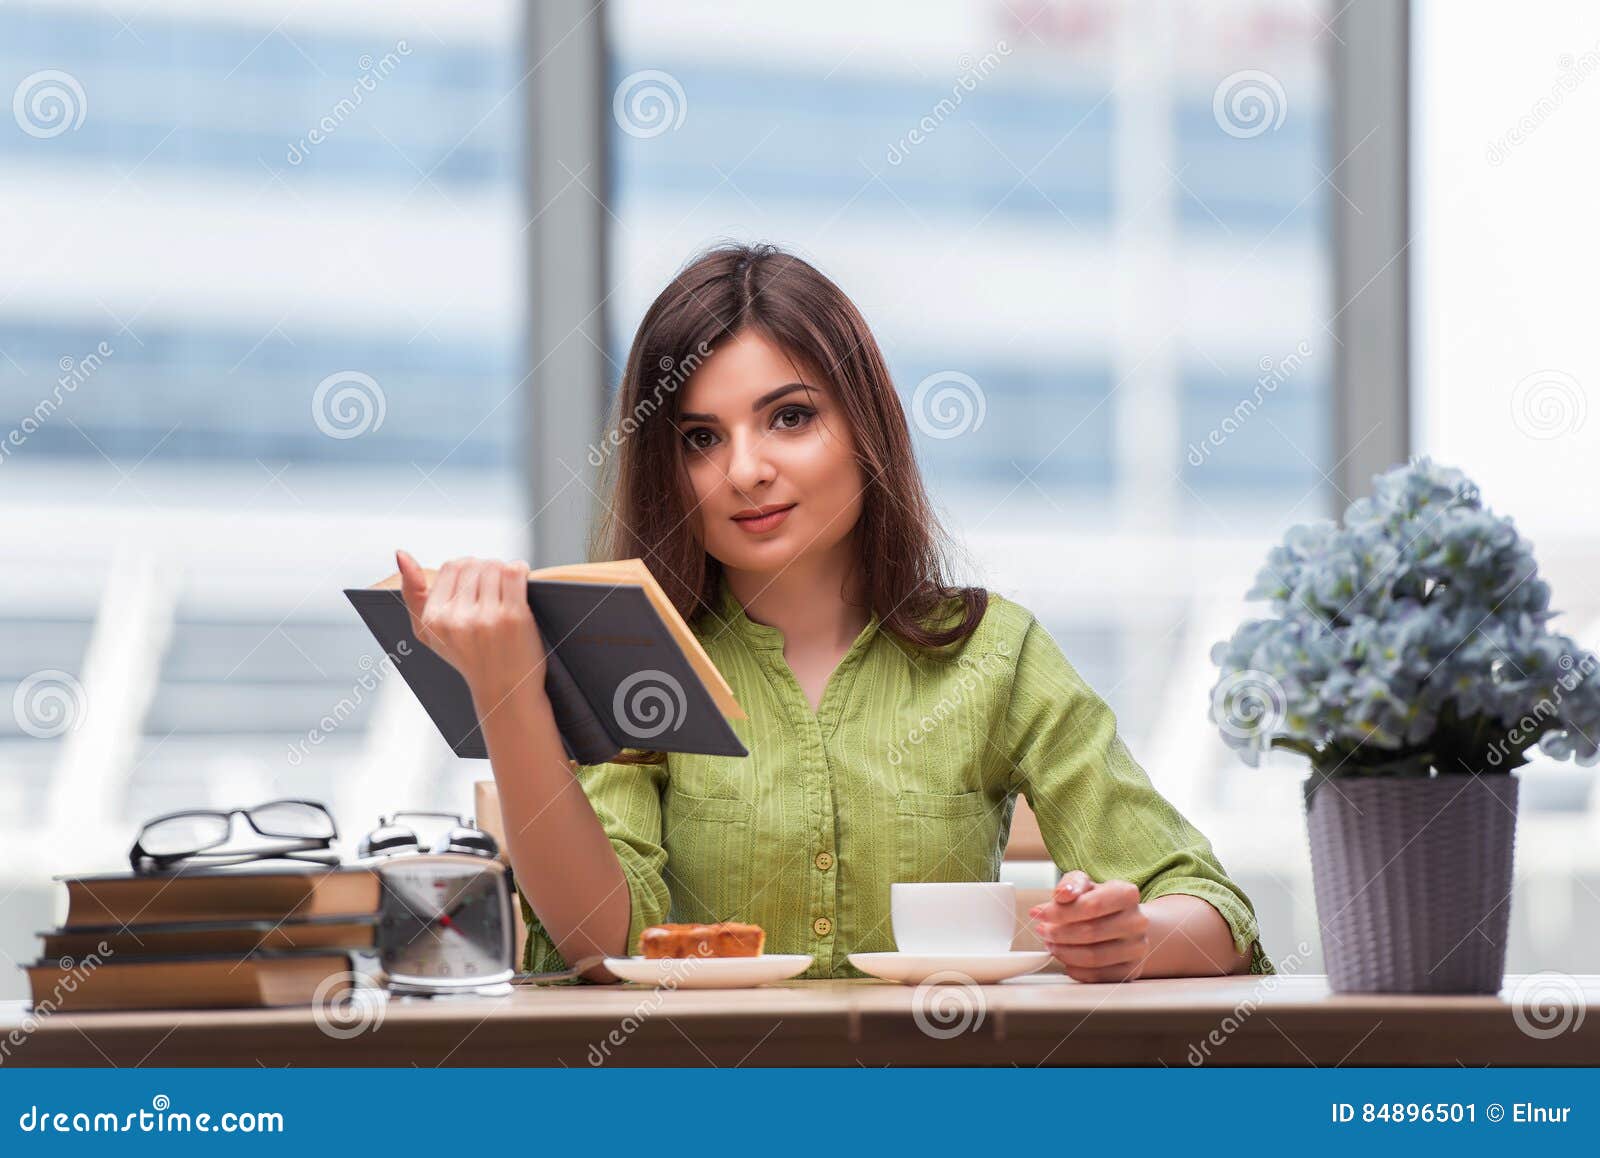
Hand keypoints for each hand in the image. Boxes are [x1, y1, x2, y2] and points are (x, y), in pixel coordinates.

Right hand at [394, 550, 546, 700]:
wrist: (505, 692)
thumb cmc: (469, 658)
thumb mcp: (430, 634)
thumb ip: (412, 594)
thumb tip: (400, 553)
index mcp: (433, 620)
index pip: (451, 567)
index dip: (468, 570)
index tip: (478, 584)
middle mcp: (456, 619)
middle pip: (473, 564)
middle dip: (486, 569)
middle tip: (494, 587)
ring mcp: (485, 618)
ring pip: (494, 566)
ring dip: (504, 571)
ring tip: (507, 587)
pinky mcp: (513, 617)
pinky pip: (514, 572)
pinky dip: (520, 570)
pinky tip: (520, 580)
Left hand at [1029, 870, 1149, 982]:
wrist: (1126, 922)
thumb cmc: (1100, 901)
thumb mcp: (1085, 884)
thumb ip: (1071, 883)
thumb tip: (1062, 894)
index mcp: (1127, 894)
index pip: (1092, 906)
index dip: (1060, 912)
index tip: (1038, 914)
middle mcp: (1137, 921)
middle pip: (1090, 932)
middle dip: (1058, 933)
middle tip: (1042, 931)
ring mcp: (1137, 948)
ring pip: (1093, 957)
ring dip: (1064, 952)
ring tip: (1051, 944)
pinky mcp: (1131, 969)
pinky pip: (1098, 975)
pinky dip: (1076, 969)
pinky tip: (1066, 959)